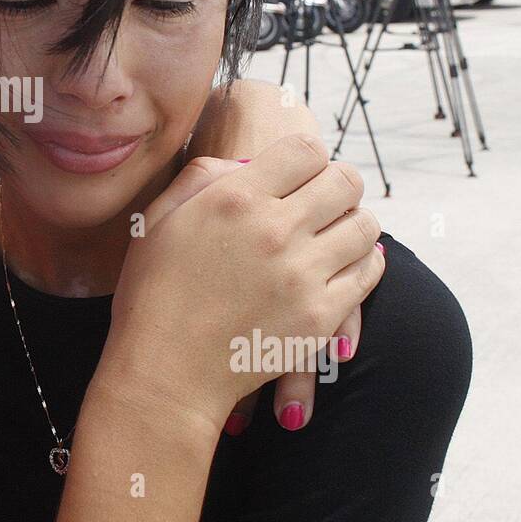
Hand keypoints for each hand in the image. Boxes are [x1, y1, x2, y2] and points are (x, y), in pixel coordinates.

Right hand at [99, 134, 384, 438]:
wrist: (165, 372)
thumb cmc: (152, 293)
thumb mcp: (159, 219)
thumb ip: (203, 177)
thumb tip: (250, 165)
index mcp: (234, 200)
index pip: (306, 149)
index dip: (306, 157)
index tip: (297, 174)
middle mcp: (275, 230)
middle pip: (345, 182)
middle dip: (338, 185)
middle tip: (324, 199)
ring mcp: (302, 275)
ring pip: (364, 226)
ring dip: (353, 222)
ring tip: (335, 232)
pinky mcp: (320, 317)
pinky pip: (368, 273)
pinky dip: (364, 262)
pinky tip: (346, 264)